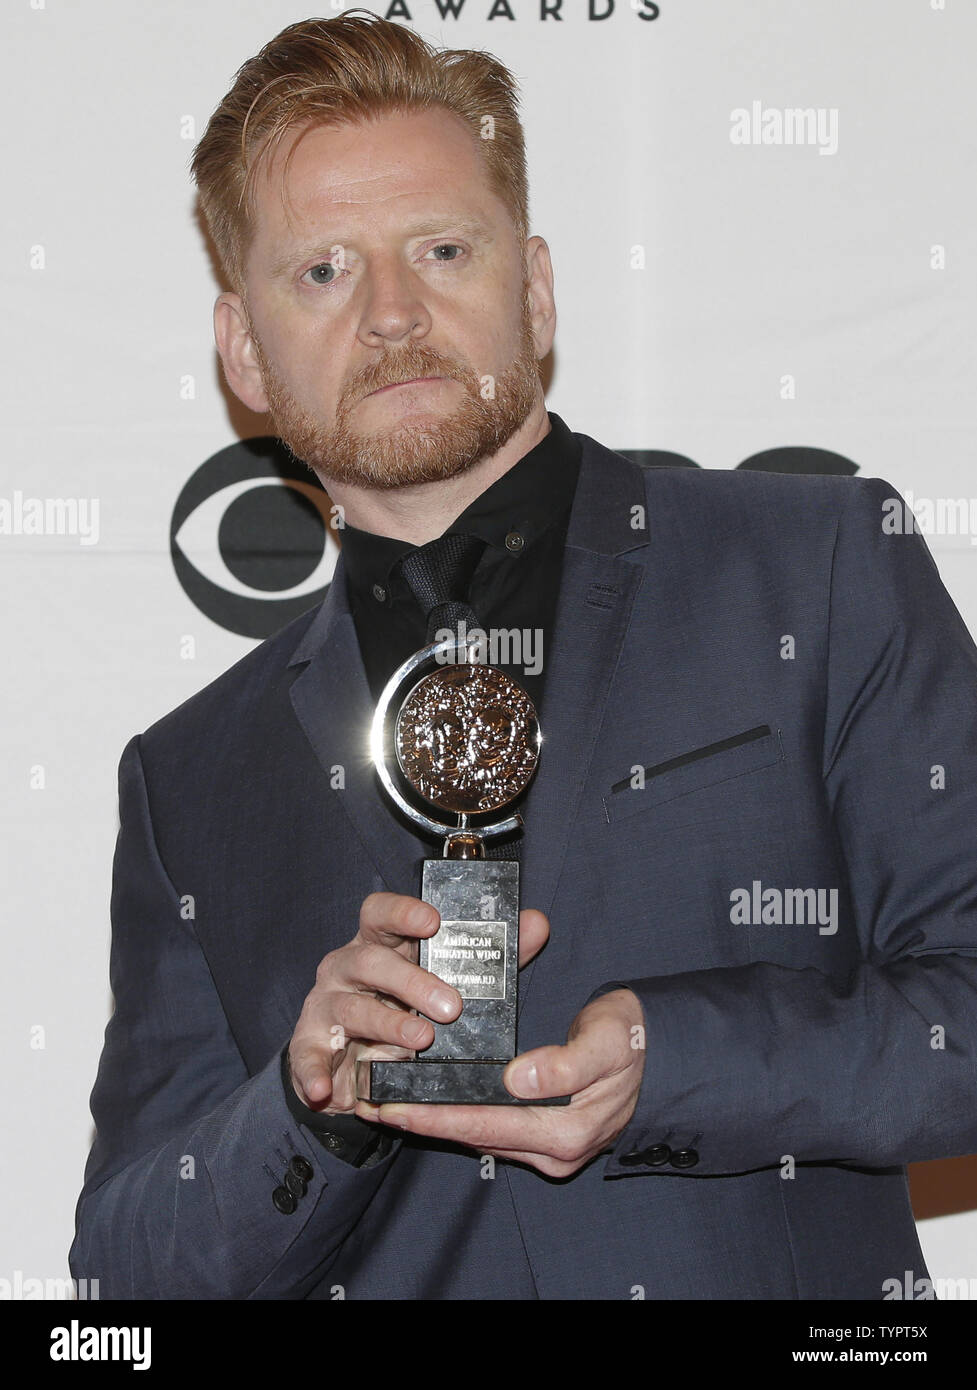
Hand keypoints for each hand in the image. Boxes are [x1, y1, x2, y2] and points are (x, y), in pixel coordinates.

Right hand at [288, 892, 550, 1114]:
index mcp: (380, 943)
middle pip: (370, 960)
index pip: (381, 912)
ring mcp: (326, 1004)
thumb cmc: (408, 1009)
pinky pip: (307, 1055)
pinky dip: (313, 1070)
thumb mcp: (448, 981)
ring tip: (420, 1041)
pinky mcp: (309, 1044)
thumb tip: (536, 923)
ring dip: (387, 1023)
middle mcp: (347, 967)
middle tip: (450, 1006)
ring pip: (351, 1007)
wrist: (358, 1064)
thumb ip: (489, 956)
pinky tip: (325, 1087)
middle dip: (411, 981)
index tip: (433, 921)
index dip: (403, 912)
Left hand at [355, 987, 645, 1176]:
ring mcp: (551, 1149)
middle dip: (421, 1121)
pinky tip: (434, 1102)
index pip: (484, 1124)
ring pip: (481, 1135)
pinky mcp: (547, 1137)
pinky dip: (461, 1115)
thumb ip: (565, 1064)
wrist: (662, 1047)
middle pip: (474, 1135)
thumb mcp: (606, 1042)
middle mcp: (555, 1151)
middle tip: (371, 1104)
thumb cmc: (632, 1038)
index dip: (434, 1115)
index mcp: (567, 1132)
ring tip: (389, 1102)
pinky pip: (494, 1129)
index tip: (391, 1105)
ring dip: (436, 1119)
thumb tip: (518, 1079)